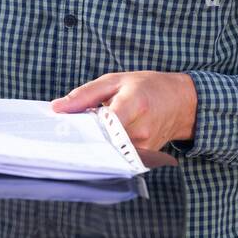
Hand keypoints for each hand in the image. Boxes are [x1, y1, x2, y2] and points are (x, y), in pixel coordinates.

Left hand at [50, 71, 197, 151]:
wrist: (180, 102)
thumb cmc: (146, 87)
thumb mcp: (114, 80)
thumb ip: (85, 94)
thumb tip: (57, 108)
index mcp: (134, 104)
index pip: (106, 123)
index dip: (84, 129)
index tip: (65, 130)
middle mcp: (141, 129)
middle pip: (103, 142)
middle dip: (85, 139)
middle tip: (69, 135)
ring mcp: (144, 147)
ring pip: (109, 152)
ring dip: (96, 144)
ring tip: (90, 133)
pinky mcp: (144, 157)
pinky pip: (119, 157)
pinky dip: (107, 150)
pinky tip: (103, 140)